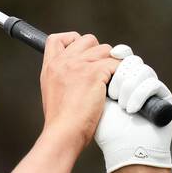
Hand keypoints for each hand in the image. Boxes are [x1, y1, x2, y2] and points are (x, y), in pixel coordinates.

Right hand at [39, 33, 120, 149]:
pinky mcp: (94, 73)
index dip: (73, 40)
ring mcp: (78, 65)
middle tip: (101, 72)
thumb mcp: (52, 94)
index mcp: (50, 67)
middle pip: (88, 40)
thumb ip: (62, 78)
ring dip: (112, 64)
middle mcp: (62, 62)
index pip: (58, 39)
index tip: (83, 53)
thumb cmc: (61, 122)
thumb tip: (79, 74)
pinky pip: (117, 64)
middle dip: (99, 52)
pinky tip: (116, 88)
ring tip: (110, 82)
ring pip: (106, 50)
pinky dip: (121, 74)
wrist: (63, 133)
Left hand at [94, 45, 171, 172]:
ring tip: (121, 105)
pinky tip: (131, 109)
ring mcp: (150, 89)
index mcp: (120, 80)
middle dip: (119, 75)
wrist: (124, 151)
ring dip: (128, 87)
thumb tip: (89, 56)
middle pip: (132, 60)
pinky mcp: (163, 97)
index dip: (116, 53)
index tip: (109, 56)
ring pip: (142, 70)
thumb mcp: (94, 101)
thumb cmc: (106, 131)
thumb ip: (92, 78)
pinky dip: (139, 95)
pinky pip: (152, 84)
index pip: (121, 56)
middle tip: (111, 94)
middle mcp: (136, 82)